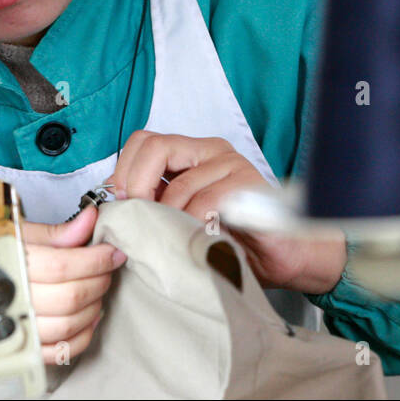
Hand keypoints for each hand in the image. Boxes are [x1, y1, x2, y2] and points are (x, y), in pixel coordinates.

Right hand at [21, 205, 125, 364]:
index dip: (95, 259)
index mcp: (8, 267)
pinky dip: (82, 336)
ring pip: (68, 325)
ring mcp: (16, 330)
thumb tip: (91, 218)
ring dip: (93, 306)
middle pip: (70, 297)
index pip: (62, 267)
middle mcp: (11, 302)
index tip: (112, 252)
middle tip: (106, 268)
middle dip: (98, 280)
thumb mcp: (17, 235)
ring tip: (97, 288)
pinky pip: (59, 352)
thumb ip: (56, 232)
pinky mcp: (20, 350)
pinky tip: (88, 318)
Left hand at [106, 130, 348, 294]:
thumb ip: (157, 205)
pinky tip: (197, 240)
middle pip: (157, 147)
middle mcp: (212, 151)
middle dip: (137, 185)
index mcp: (192, 154)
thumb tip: (114, 208)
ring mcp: (233, 165)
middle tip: (137, 219)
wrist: (285, 258)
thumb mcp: (183, 218)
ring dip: (168, 219)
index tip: (119, 205)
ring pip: (180, 184)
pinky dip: (194, 225)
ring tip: (171, 240)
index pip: (144, 142)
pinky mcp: (249, 185)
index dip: (124, 170)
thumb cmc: (233, 241)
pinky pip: (207, 202)